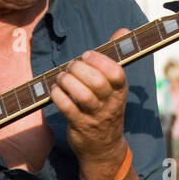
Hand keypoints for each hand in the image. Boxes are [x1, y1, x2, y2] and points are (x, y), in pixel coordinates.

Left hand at [50, 28, 128, 179]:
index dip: (99, 60)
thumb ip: (116, 58)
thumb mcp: (115, 87)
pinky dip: (58, 95)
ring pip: (81, 94)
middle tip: (70, 67)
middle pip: (96, 82)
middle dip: (79, 69)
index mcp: (120, 91)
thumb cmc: (106, 110)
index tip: (86, 56)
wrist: (103, 149)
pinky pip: (67, 107)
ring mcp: (95, 116)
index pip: (116, 72)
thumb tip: (123, 30)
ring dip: (66, 81)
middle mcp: (110, 104)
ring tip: (61, 78)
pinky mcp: (80, 126)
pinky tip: (55, 90)